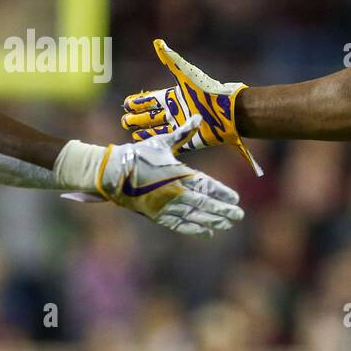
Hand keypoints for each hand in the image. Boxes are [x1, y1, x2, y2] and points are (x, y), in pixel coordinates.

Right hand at [57, 117, 244, 237]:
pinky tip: (207, 233)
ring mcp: (166, 206)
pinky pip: (179, 225)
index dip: (222, 193)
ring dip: (213, 221)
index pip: (207, 185)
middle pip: (205, 204)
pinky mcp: (157, 215)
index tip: (236, 198)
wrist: (112, 173)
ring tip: (227, 224)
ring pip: (195, 216)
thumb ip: (183, 132)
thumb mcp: (162, 142)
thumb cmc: (138, 155)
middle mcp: (176, 192)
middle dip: (223, 210)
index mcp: (179, 174)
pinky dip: (194, 229)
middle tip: (238, 215)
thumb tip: (198, 117)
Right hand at [120, 39, 262, 175]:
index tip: (126, 103)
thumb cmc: (206, 91)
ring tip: (133, 133)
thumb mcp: (186, 74)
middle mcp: (176, 112)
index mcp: (173, 97)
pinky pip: (170, 142)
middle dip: (137, 118)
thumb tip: (158, 42)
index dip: (139, 102)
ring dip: (146, 131)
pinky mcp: (189, 140)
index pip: (151, 100)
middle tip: (124, 120)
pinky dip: (159, 143)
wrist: (226, 111)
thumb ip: (172, 59)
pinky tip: (150, 145)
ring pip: (158, 130)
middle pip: (152, 116)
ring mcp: (181, 126)